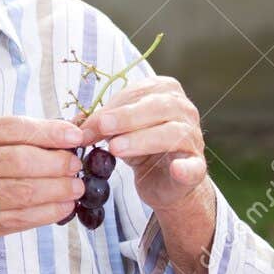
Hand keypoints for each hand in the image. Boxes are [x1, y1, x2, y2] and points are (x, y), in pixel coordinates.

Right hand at [0, 116, 84, 252]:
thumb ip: (9, 139)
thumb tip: (63, 135)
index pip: (15, 128)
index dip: (51, 132)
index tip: (76, 137)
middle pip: (23, 161)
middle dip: (59, 165)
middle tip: (78, 167)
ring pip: (25, 192)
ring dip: (59, 191)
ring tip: (77, 189)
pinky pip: (19, 218)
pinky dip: (46, 214)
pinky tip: (62, 208)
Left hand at [78, 76, 208, 214]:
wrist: (162, 181)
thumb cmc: (141, 148)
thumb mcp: (118, 131)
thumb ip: (101, 125)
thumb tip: (76, 126)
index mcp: (165, 92)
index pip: (138, 93)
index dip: (112, 107)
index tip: (88, 124)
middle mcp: (184, 110)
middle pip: (158, 107)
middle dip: (127, 117)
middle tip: (102, 128)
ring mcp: (193, 138)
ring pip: (172, 133)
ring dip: (142, 139)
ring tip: (115, 148)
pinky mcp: (197, 167)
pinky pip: (194, 166)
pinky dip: (186, 168)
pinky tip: (176, 170)